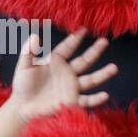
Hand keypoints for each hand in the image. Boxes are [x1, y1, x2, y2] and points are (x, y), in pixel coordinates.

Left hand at [0, 28, 116, 136]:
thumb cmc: (23, 85)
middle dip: (94, 51)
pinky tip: (105, 95)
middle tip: (104, 41)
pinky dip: (96, 99)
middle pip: (84, 60)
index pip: (68, 48)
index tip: (84, 29)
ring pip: (90, 79)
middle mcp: (67, 72)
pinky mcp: (72, 102)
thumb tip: (35, 36)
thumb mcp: (24, 67)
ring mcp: (71, 87)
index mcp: (56, 62)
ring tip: (114, 68)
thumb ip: (28, 52)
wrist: (23, 107)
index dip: (75, 39)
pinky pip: (86, 100)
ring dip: (102, 74)